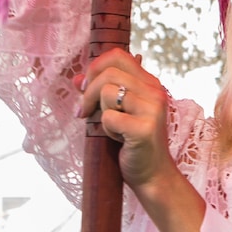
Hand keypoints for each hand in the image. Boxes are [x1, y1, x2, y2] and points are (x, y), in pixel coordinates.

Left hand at [74, 46, 174, 189]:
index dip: (95, 67)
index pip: (118, 56)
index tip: (84, 88)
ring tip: (110, 128)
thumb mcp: (115, 112)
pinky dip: (106, 129)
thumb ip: (99, 93)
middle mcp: (155, 92)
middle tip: (84, 112)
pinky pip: (109, 117)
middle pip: (109, 73)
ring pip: (108, 93)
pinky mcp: (145, 129)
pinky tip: (118, 139)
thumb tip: (76, 79)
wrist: (152, 174)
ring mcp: (153, 109)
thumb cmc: (131, 143)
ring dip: (100, 113)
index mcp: (149, 83)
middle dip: (88, 92)